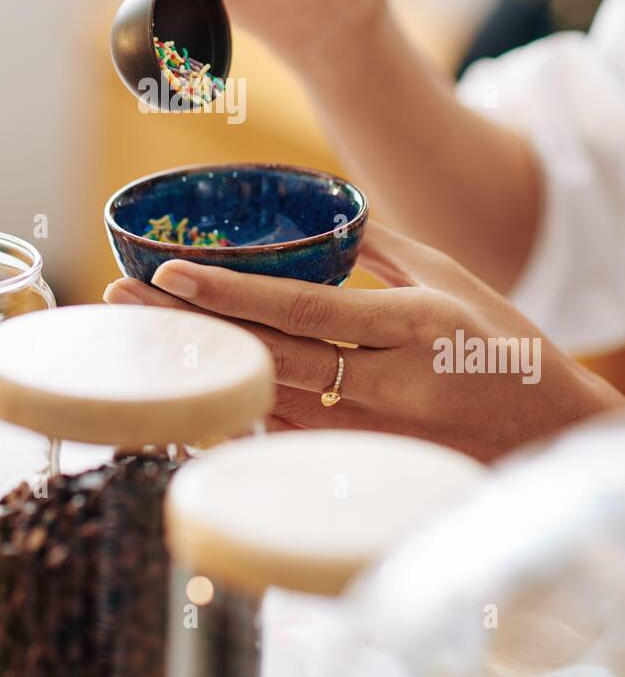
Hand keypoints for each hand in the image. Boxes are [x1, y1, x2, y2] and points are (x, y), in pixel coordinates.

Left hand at [104, 222, 620, 462]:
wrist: (553, 435)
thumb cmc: (507, 347)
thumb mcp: (453, 280)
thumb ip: (382, 248)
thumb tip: (325, 213)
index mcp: (411, 325)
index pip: (300, 308)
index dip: (227, 293)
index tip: (167, 271)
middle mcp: (388, 384)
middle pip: (267, 357)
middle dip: (190, 326)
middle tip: (123, 297)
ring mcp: (375, 433)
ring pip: (268, 404)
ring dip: (205, 369)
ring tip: (146, 335)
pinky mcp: (367, 463)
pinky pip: (290, 436)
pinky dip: (246, 408)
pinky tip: (202, 384)